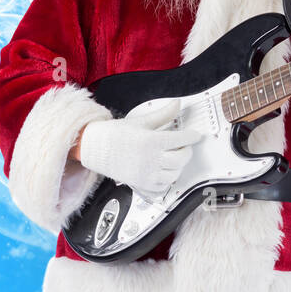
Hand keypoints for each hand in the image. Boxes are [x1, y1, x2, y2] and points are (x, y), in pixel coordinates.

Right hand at [78, 99, 198, 194]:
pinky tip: (165, 170)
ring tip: (175, 157)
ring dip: (179, 166)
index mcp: (151, 141)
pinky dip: (168, 179)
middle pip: (181, 159)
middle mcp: (150, 159)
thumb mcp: (141, 121)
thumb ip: (163, 114)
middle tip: (185, 146)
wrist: (95, 148)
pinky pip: (163, 186)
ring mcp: (146, 174)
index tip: (195, 135)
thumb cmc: (115, 134)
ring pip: (174, 174)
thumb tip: (176, 104)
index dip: (191, 136)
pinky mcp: (142, 184)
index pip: (181, 140)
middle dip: (187, 151)